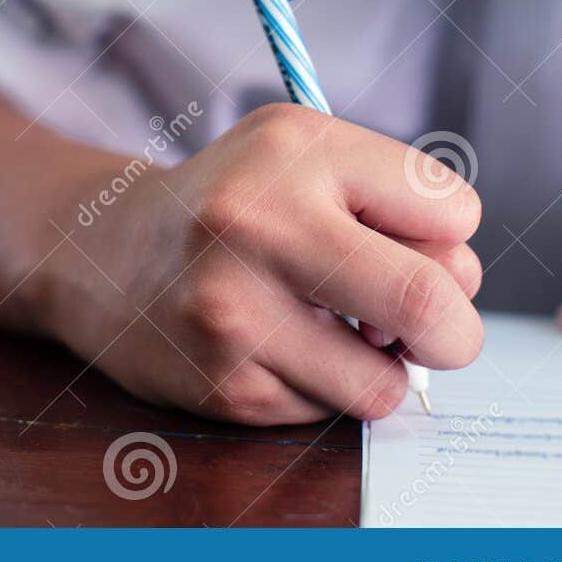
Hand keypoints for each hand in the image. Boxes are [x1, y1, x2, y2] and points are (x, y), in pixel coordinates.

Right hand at [39, 104, 483, 424]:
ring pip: (388, 382)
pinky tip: (276, 350)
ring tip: (333, 332)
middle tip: (427, 327)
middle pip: (431, 304)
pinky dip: (323, 389)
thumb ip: (397, 204)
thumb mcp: (306, 155)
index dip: (447, 239)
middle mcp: (257, 225)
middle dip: (453, 330)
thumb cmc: (233, 204)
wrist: (103, 253)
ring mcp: (234, 311)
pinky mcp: (224, 384)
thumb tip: (458, 300)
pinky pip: (331, 411)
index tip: (405, 242)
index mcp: (294, 150)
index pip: (452, 213)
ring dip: (382, 368)